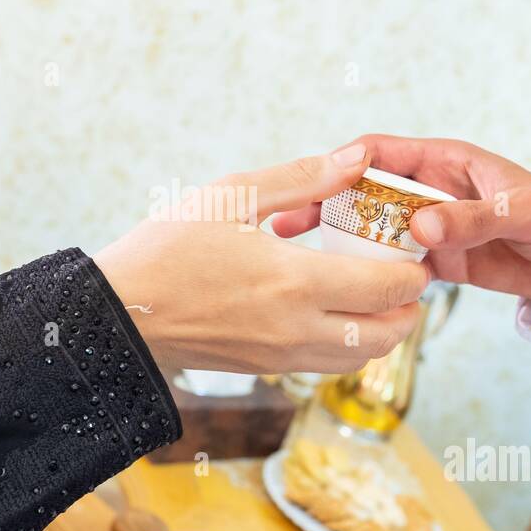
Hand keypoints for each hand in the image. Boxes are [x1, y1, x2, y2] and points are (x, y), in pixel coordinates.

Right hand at [93, 144, 431, 373]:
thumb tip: (356, 159)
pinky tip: (330, 309)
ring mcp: (282, 357)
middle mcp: (297, 329)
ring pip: (362, 357)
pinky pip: (328, 365)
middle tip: (402, 274)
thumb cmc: (167, 247)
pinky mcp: (266, 370)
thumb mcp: (231, 195)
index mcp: (294, 282)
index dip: (412, 271)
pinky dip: (348, 344)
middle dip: (408, 306)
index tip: (410, 249)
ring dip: (381, 329)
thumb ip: (301, 178)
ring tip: (371, 292)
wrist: (119, 311)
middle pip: (387, 333)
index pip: (388, 288)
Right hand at [270, 137, 530, 305]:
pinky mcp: (438, 262)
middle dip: (323, 205)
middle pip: (364, 192)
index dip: (343, 163)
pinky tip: (340, 289)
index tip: (311, 183)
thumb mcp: (523, 213)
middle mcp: (430, 192)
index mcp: (446, 162)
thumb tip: (419, 227)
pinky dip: (370, 274)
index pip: (381, 152)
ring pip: (372, 231)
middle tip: (284, 225)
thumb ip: (472, 219)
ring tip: (297, 258)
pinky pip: (394, 265)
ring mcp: (431, 228)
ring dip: (338, 242)